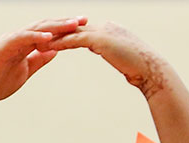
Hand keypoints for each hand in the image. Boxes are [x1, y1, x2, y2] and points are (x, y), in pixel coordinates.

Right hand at [0, 18, 83, 108]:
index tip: (84, 27)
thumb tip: (55, 50)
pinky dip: (35, 36)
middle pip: (45, 26)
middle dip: (65, 23)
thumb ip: (38, 59)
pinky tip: (50, 38)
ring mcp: (9, 41)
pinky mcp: (2, 48)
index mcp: (24, 43)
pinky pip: (21, 39)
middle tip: (85, 20)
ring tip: (73, 25)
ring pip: (36, 29)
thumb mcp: (25, 70)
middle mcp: (17, 38)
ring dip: (55, 26)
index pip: (48, 32)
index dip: (65, 29)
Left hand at [45, 20, 173, 98]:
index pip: (83, 29)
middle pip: (75, 28)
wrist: (150, 69)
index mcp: (110, 29)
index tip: (52, 37)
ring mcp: (103, 31)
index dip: (67, 33)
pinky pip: (75, 40)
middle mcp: (106, 26)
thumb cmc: (138, 67)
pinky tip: (48, 47)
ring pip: (73, 32)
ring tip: (38, 41)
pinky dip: (61, 43)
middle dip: (57, 32)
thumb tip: (106, 50)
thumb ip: (111, 49)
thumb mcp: (121, 55)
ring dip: (55, 37)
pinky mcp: (101, 40)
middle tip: (39, 36)